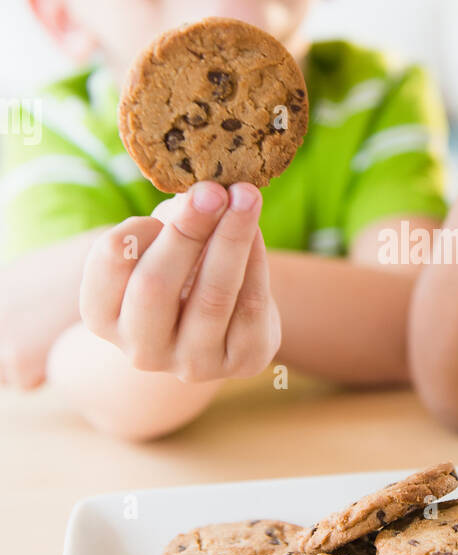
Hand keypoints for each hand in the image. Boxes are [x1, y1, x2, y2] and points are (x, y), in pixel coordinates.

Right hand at [79, 182, 280, 381]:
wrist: (226, 323)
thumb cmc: (181, 270)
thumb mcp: (163, 244)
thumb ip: (174, 219)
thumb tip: (204, 196)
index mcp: (104, 315)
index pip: (107, 268)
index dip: (134, 233)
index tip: (162, 207)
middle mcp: (141, 349)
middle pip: (155, 287)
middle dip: (186, 232)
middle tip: (213, 191)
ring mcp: (192, 364)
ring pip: (211, 297)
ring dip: (231, 238)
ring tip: (246, 196)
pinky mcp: (241, 363)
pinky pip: (250, 306)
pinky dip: (255, 261)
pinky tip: (256, 232)